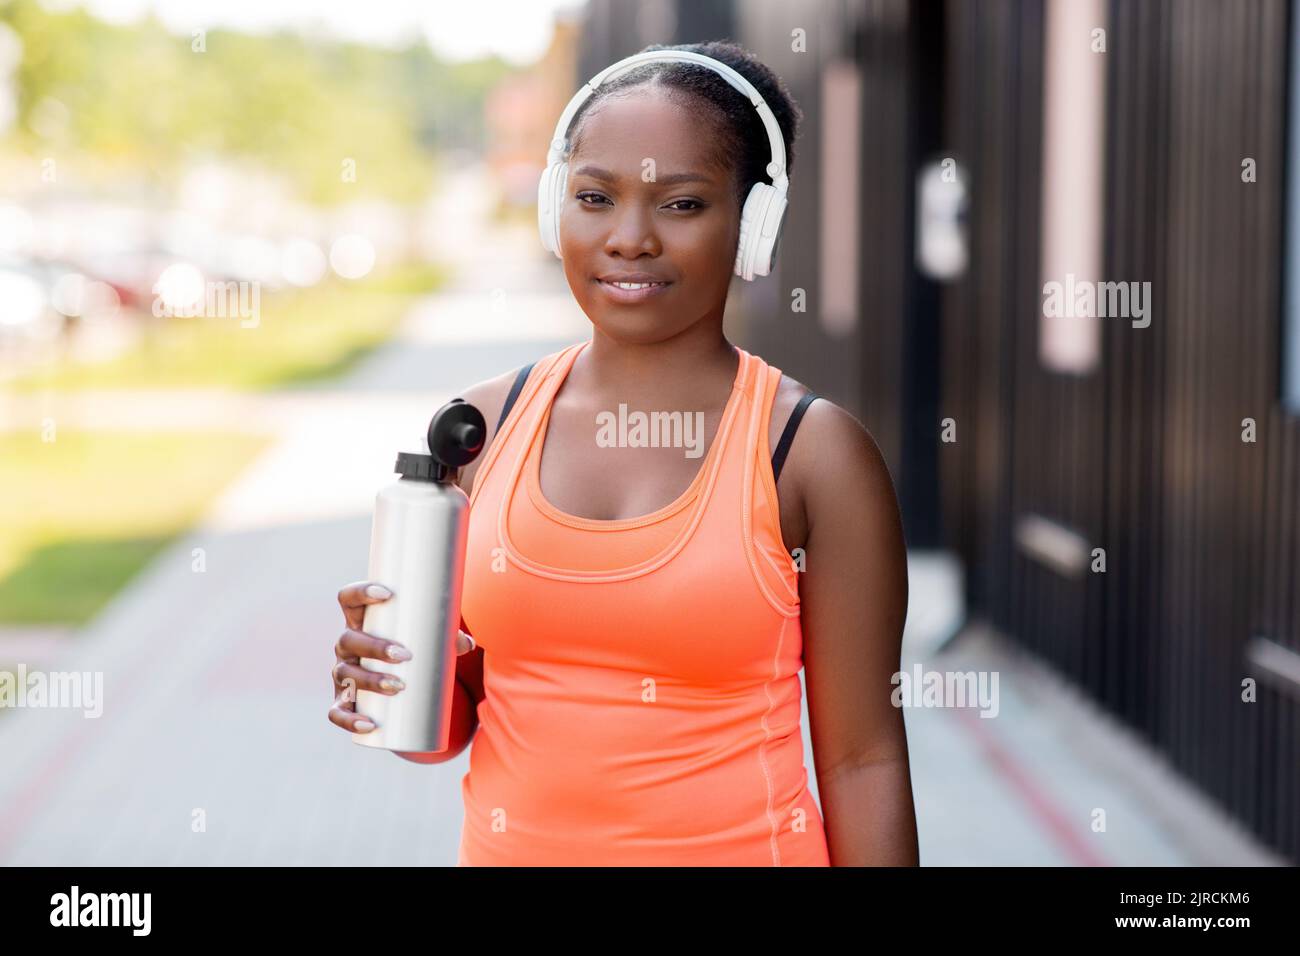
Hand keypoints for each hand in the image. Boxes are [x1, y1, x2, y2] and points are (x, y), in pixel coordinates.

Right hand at [327, 580, 475, 734]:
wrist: (397, 677)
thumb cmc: (411, 645)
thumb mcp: (426, 636)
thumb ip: (447, 636)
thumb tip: (468, 644)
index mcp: (360, 620)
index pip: (348, 598)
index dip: (361, 592)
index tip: (387, 594)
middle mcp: (346, 644)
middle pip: (348, 639)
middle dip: (375, 647)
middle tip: (405, 655)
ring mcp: (342, 672)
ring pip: (345, 674)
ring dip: (370, 681)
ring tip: (398, 686)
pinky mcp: (343, 700)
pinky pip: (337, 712)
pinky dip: (349, 719)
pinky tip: (368, 724)